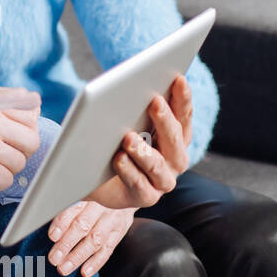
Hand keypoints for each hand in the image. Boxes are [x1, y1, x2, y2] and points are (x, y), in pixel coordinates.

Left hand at [46, 201, 135, 276]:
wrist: (126, 190)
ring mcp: (112, 220)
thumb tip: (49, 230)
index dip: (62, 223)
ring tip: (64, 268)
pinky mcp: (120, 232)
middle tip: (54, 258)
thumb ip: (66, 208)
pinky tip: (85, 271)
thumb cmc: (96, 196)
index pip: (72, 209)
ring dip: (78, 257)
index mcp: (87, 194)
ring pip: (95, 240)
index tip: (52, 236)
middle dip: (67, 244)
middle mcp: (101, 206)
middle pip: (83, 226)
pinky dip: (96, 262)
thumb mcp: (82, 195)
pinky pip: (108, 249)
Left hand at [84, 76, 192, 209]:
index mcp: (176, 138)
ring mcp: (162, 181)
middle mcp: (175, 160)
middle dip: (165, 120)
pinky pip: (139, 185)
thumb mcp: (124, 122)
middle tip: (154, 102)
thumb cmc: (112, 142)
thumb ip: (134, 108)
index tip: (177, 78)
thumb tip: (135, 84)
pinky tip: (118, 158)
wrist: (92, 176)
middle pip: (175, 140)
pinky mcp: (145, 198)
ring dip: (144, 150)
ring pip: (158, 165)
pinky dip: (128, 171)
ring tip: (129, 138)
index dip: (182, 98)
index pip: (184, 115)